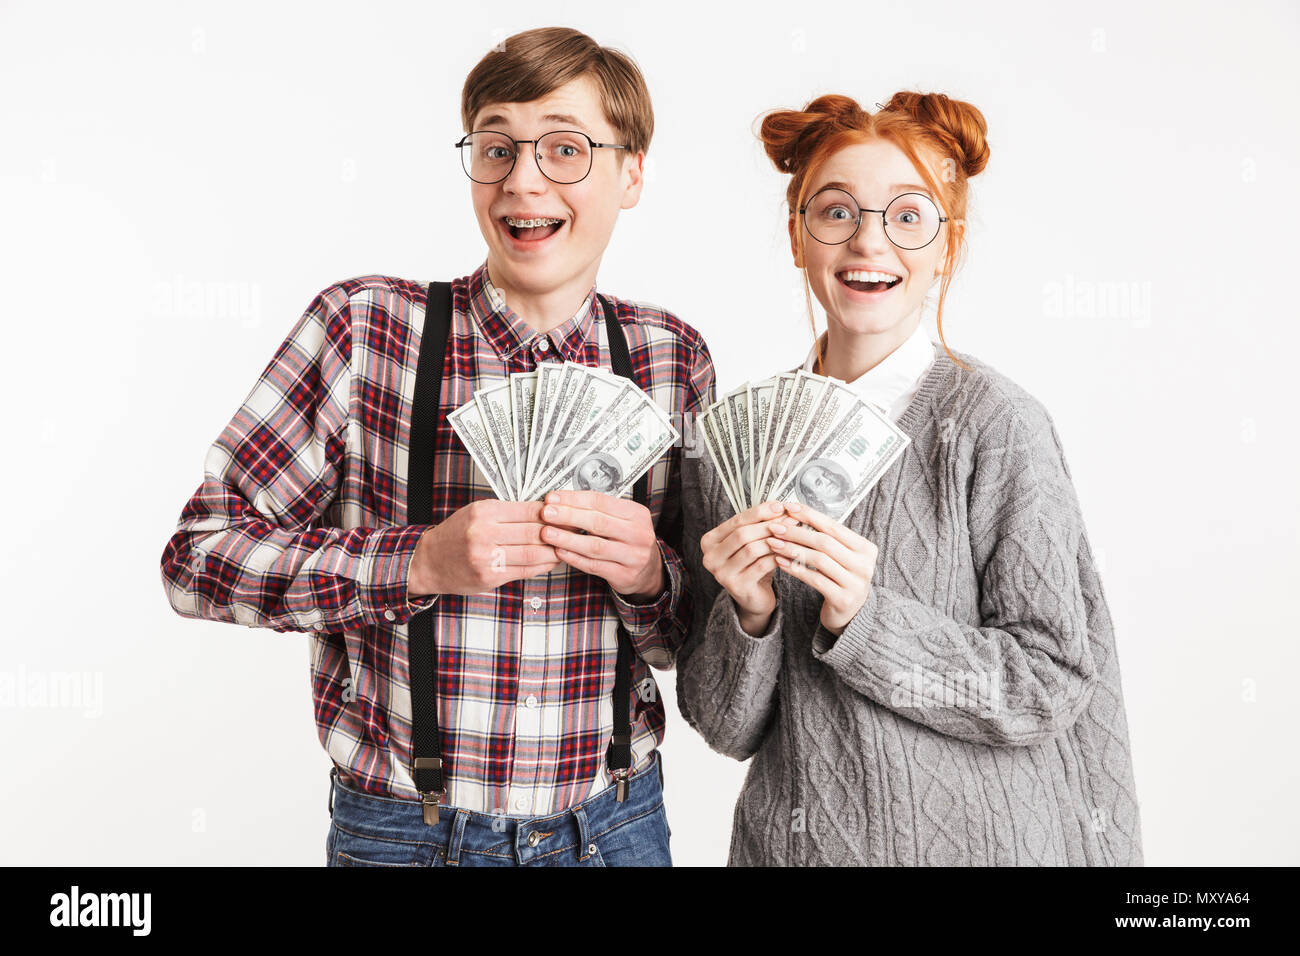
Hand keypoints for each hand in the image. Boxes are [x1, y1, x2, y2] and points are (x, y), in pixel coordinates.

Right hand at [408, 499, 559, 596]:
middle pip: (534, 531)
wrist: (429, 562)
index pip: (529, 510)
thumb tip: (546, 510)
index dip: (553, 512)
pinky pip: (525, 570)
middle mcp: (484, 534)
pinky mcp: (490, 577)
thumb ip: (508, 512)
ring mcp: (487, 558)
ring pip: (533, 553)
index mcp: (484, 512)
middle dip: (559, 531)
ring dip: (555, 551)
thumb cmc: (456, 535)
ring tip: (567, 546)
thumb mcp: (477, 513)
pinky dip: (543, 565)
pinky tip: (552, 560)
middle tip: (577, 530)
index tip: (569, 512)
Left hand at [539, 490, 663, 600]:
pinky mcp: (624, 575)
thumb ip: (599, 510)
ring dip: (567, 538)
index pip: (601, 501)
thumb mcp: (623, 519)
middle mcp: (638, 534)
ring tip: (547, 533)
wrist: (648, 570)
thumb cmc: (628, 540)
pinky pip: (594, 565)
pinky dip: (574, 558)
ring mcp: (633, 556)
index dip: (574, 499)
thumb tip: (562, 500)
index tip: (553, 498)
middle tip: (546, 513)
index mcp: (636, 514)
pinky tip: (559, 551)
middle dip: (568, 516)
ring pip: (594, 546)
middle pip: (598, 522)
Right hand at [700, 500, 793, 635]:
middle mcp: (710, 557)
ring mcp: (721, 574)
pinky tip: (790, 552)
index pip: (736, 520)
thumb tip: (782, 507)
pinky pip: (761, 566)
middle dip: (769, 525)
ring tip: (793, 534)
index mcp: (709, 541)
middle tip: (790, 520)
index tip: (780, 506)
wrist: (755, 597)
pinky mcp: (736, 586)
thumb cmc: (753, 564)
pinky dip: (777, 556)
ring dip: (775, 540)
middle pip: (742, 534)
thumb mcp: (752, 541)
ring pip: (751, 549)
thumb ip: (759, 524)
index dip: (760, 512)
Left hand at [768, 501, 878, 635]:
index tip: (788, 507)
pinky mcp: (842, 599)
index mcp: (866, 548)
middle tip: (775, 527)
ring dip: (792, 549)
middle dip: (797, 532)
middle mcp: (864, 564)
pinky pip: (814, 579)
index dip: (809, 515)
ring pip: (818, 560)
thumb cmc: (840, 578)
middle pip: (825, 542)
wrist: (851, 614)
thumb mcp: (840, 556)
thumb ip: (826, 538)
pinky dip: (795, 569)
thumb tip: (795, 512)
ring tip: (773, 543)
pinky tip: (780, 562)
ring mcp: (855, 583)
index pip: (833, 526)